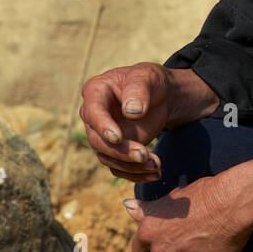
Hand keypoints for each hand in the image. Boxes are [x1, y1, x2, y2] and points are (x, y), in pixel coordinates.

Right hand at [79, 63, 217, 182]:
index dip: (103, 126)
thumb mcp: (147, 77)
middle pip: (97, 141)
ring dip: (131, 166)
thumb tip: (131, 112)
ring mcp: (102, 136)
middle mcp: (93, 117)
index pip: (93, 112)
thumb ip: (139, 89)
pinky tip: (154, 173)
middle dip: (120, 151)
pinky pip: (119, 168)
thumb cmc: (149, 81)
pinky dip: (136, 174)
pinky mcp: (115, 150)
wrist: (159, 97)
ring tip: (156, 166)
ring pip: (108, 158)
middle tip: (144, 155)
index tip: (118, 138)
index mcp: (95, 92)